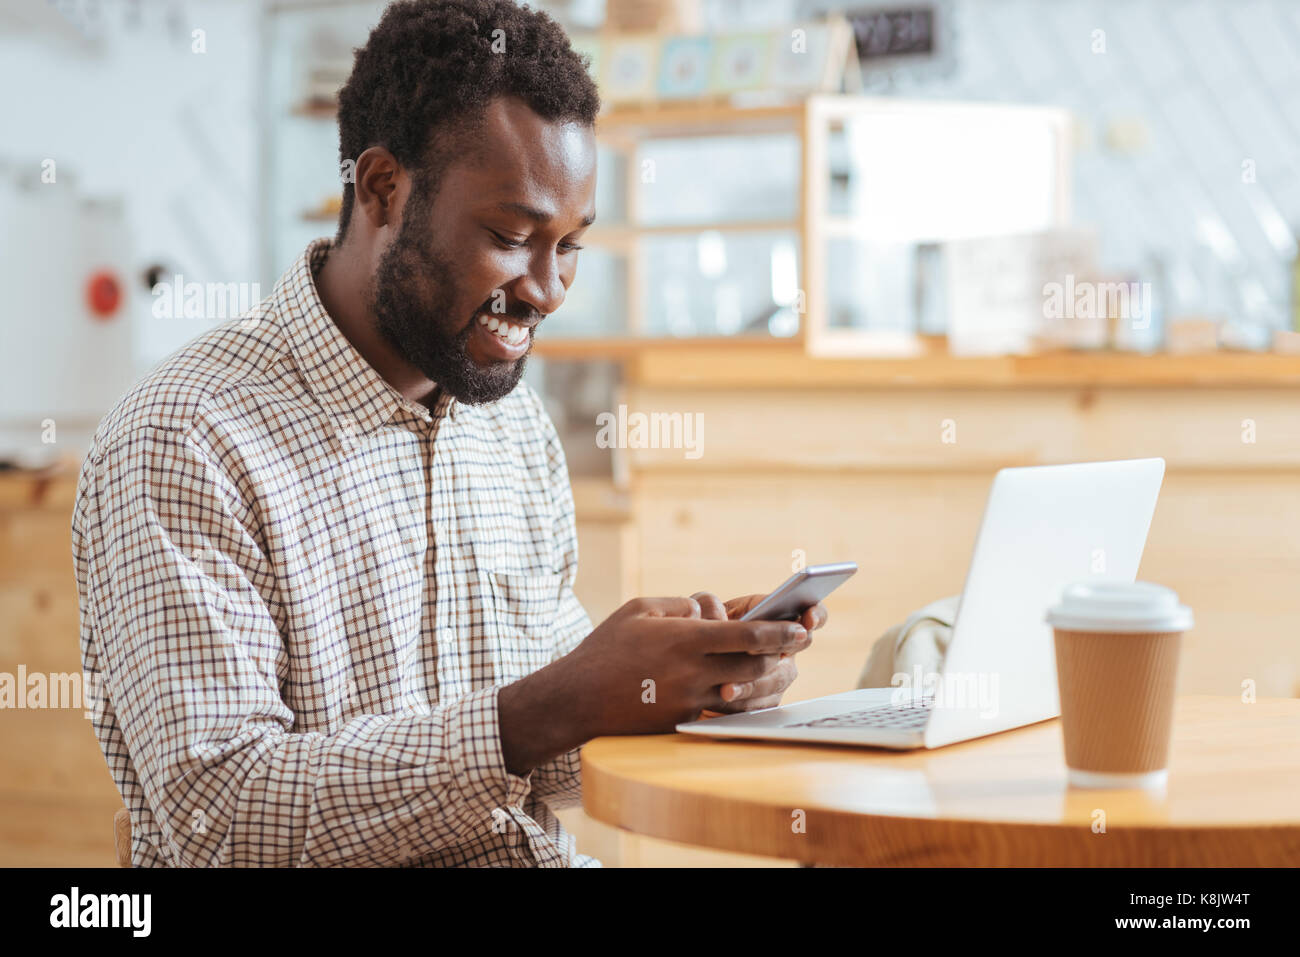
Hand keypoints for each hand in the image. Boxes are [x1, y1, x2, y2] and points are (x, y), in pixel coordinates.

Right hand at [556, 596, 811, 735]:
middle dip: (781, 657)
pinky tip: (749, 692)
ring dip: (766, 682)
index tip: (801, 629)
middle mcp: (693, 673)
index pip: (747, 635)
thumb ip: (680, 605)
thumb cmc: (606, 647)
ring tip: (780, 668)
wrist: (577, 699)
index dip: (779, 632)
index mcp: (685, 639)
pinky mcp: (682, 722)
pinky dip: (741, 702)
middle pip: (754, 667)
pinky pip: (722, 713)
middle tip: (797, 647)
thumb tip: (709, 610)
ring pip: (744, 694)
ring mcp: (688, 702)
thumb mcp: (639, 609)